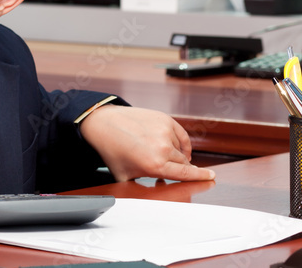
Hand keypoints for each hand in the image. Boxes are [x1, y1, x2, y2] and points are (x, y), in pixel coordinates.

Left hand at [78, 105, 215, 181]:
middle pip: (185, 163)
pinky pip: (181, 136)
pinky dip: (179, 142)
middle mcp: (162, 149)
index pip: (186, 174)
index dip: (201, 177)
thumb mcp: (125, 177)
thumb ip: (143, 189)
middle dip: (179, 168)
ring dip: (175, 154)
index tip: (212, 178)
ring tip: (155, 152)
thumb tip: (157, 197)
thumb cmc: (113, 151)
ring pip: (182, 150)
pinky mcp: (165, 119)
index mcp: (154, 166)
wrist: (103, 123)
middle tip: (165, 166)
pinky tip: (169, 145)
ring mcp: (165, 132)